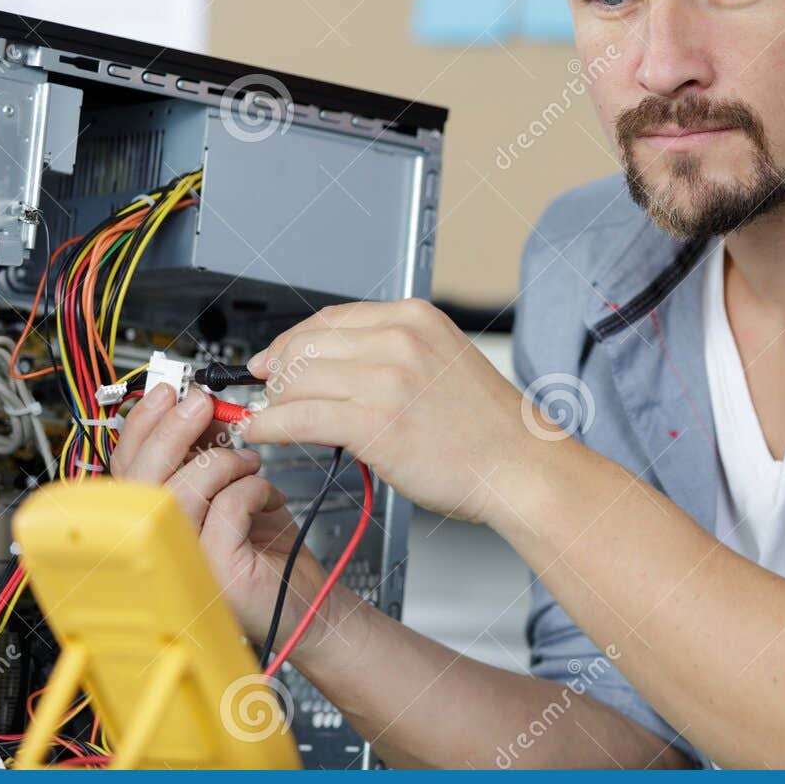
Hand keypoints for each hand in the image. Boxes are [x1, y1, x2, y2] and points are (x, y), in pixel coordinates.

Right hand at [111, 384, 363, 663]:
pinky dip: (251, 489)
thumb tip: (196, 407)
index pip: (123, 471)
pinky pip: (225, 510)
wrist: (308, 600)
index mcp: (150, 523)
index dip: (140, 427)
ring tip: (248, 462)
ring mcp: (182, 564)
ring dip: (219, 461)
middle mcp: (156, 547)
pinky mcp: (216, 573)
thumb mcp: (229, 489)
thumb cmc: (266, 548)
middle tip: (201, 403)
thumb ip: (204, 455)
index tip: (167, 393)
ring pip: (178, 492)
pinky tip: (267, 495)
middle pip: (138, 481)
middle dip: (171, 431)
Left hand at [237, 298, 549, 523]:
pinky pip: (299, 417)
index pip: (331, 319)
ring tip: (268, 418)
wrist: (520, 465)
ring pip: (297, 379)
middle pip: (306, 344)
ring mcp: (387, 380)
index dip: (291, 340)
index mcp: (415, 319)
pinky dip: (270, 425)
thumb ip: (394, 354)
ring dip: (272, 401)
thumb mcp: (444, 361)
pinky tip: (264, 433)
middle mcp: (399, 340)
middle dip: (276, 371)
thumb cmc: (488, 427)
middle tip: (266, 393)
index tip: (274, 359)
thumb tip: (333, 365)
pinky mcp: (375, 424)